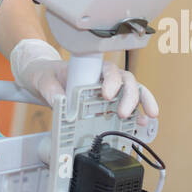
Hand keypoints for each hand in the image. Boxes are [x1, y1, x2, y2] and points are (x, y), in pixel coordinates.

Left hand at [10, 39, 159, 123]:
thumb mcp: (44, 79)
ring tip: (146, 118)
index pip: (108, 70)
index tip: (106, 95)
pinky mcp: (110, 102)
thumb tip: (58, 101)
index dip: (111, 81)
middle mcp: (104, 77)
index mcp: (91, 67)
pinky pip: (129, 105)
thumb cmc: (47, 75)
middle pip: (126, 80)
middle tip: (123, 113)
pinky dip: (139, 113)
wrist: (45, 80)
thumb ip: (50, 89)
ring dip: (142, 103)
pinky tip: (143, 123)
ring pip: (133, 90)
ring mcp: (110, 89)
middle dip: (129, 96)